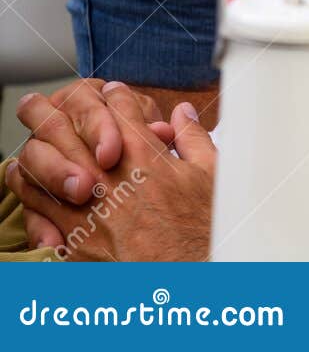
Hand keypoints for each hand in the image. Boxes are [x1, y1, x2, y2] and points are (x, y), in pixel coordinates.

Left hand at [9, 83, 215, 261]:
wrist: (193, 284)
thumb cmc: (206, 231)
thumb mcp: (213, 175)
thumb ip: (194, 139)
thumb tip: (182, 114)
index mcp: (146, 159)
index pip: (120, 110)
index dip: (113, 96)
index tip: (110, 93)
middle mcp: (111, 182)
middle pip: (69, 134)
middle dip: (50, 113)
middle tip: (36, 104)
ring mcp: (90, 216)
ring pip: (46, 175)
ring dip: (35, 156)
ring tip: (27, 146)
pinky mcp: (78, 249)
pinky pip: (43, 218)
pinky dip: (32, 201)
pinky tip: (30, 193)